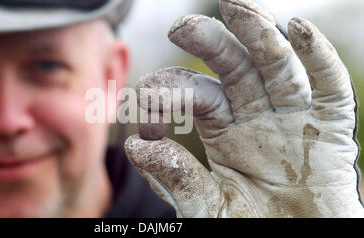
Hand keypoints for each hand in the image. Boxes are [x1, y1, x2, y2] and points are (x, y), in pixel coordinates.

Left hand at [124, 0, 363, 216]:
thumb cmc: (252, 229)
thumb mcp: (208, 208)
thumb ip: (178, 180)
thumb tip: (136, 145)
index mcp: (222, 128)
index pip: (191, 93)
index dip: (167, 97)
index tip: (149, 120)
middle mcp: (255, 113)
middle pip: (231, 64)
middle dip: (208, 42)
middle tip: (180, 28)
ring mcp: (292, 116)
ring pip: (274, 64)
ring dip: (256, 33)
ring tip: (234, 5)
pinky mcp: (329, 127)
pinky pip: (327, 84)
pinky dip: (317, 56)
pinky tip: (295, 30)